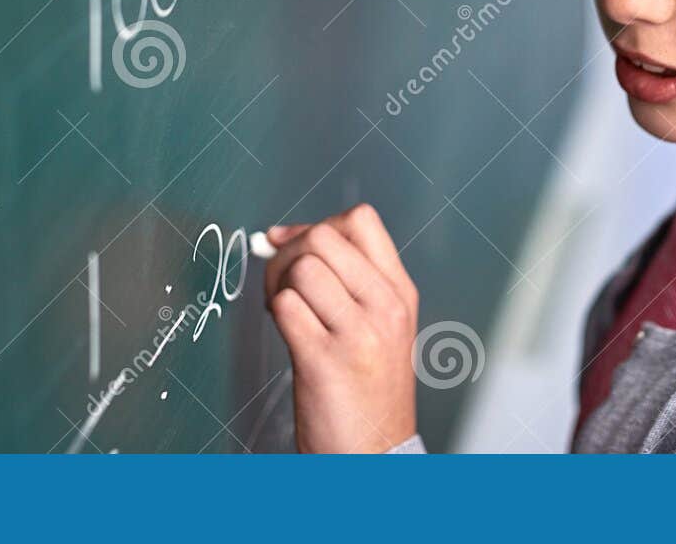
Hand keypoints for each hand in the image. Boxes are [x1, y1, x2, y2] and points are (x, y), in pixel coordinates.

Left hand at [263, 203, 418, 452]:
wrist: (374, 457)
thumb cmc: (367, 391)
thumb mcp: (379, 326)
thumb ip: (343, 279)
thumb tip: (279, 236)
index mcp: (399, 292)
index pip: (361, 219)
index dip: (317, 223)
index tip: (293, 245)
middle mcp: (385, 307)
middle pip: (322, 236)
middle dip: (288, 252)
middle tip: (284, 285)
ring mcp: (359, 334)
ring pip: (301, 267)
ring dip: (279, 285)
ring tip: (287, 313)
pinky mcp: (325, 361)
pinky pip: (285, 307)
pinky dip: (275, 315)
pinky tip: (288, 335)